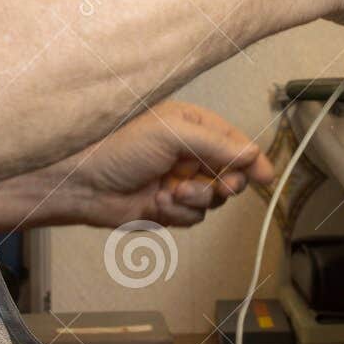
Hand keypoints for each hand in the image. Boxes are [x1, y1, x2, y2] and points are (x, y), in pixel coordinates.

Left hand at [0, 102, 274, 231]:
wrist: (79, 182)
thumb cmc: (116, 145)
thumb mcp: (172, 132)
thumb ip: (217, 144)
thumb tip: (253, 155)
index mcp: (191, 124)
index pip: (234, 142)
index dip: (251, 159)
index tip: (265, 177)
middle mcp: (188, 152)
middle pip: (230, 174)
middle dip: (221, 183)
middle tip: (212, 186)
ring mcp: (178, 181)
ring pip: (213, 201)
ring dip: (195, 200)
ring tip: (169, 193)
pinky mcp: (167, 208)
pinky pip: (193, 218)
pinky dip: (178, 214)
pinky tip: (157, 204)